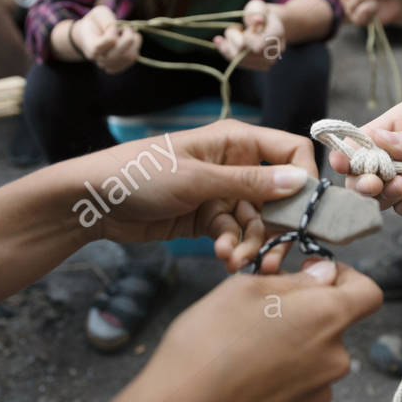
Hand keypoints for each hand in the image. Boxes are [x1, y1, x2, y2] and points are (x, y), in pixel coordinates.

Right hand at [72, 5, 140, 72]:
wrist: (89, 34)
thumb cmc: (95, 22)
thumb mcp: (98, 13)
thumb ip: (106, 19)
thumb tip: (116, 29)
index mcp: (91, 47)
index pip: (110, 41)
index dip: (114, 30)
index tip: (112, 25)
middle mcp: (99, 59)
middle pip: (123, 53)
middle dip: (129, 36)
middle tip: (126, 27)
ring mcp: (109, 65)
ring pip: (129, 57)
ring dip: (134, 42)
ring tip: (128, 33)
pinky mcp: (118, 66)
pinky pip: (132, 59)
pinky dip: (134, 47)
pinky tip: (127, 41)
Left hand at [74, 119, 319, 272]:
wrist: (93, 202)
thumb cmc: (139, 174)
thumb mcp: (197, 179)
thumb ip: (249, 183)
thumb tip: (300, 181)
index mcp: (236, 141)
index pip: (291, 150)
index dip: (304, 177)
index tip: (308, 210)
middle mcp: (235, 165)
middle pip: (278, 196)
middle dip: (278, 226)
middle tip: (277, 255)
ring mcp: (221, 193)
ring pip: (257, 222)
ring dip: (251, 243)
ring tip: (234, 260)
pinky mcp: (207, 219)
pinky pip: (234, 235)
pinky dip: (232, 247)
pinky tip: (222, 257)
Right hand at [132, 257, 381, 401]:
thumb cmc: (208, 342)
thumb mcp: (245, 288)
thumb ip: (296, 281)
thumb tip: (324, 275)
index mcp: (327, 318)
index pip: (369, 293)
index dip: (347, 277)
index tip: (313, 275)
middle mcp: (333, 358)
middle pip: (335, 324)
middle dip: (306, 311)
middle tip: (261, 308)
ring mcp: (317, 392)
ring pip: (315, 354)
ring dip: (293, 343)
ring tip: (246, 343)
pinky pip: (300, 382)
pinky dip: (282, 373)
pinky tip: (245, 372)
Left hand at [213, 0, 285, 69]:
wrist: (268, 25)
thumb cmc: (260, 13)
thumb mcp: (257, 6)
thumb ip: (256, 10)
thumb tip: (256, 20)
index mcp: (277, 33)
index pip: (258, 46)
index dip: (245, 38)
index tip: (240, 27)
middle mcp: (275, 52)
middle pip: (244, 53)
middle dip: (232, 39)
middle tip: (233, 28)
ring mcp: (267, 62)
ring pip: (238, 60)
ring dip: (228, 45)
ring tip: (231, 32)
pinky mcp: (258, 67)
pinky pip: (237, 63)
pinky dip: (226, 51)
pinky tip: (221, 41)